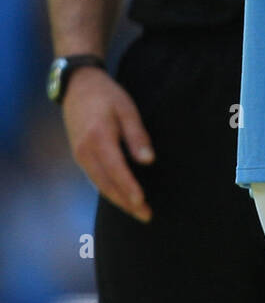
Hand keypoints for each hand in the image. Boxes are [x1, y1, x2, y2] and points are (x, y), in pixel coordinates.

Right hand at [62, 66, 153, 221]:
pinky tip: (122, 197)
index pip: (115, 170)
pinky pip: (95, 178)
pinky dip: (109, 189)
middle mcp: (85, 151)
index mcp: (98, 138)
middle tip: (146, 216)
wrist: (78, 87)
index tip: (142, 202)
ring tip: (138, 211)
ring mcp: (80, 155)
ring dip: (118, 200)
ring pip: (100, 184)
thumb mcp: (127, 109)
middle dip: (126, 202)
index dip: (129, 188)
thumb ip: (137, 135)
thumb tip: (148, 161)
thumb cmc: (107, 95)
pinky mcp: (80, 155)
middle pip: (106, 184)